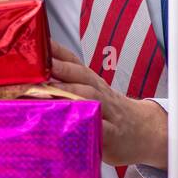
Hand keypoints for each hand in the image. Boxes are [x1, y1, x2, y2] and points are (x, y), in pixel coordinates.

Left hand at [48, 40, 166, 167]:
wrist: (144, 130)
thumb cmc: (110, 111)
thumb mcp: (91, 92)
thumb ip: (66, 84)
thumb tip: (34, 77)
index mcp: (91, 81)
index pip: (73, 61)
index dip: (57, 51)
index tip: (39, 44)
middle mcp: (99, 91)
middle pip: (80, 76)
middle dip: (60, 69)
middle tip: (40, 68)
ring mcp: (108, 111)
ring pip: (90, 98)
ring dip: (70, 93)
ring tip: (49, 92)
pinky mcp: (112, 134)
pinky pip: (101, 127)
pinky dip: (88, 124)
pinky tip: (73, 124)